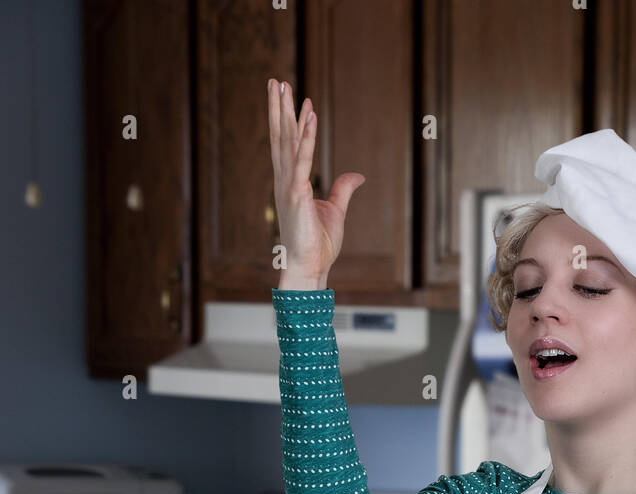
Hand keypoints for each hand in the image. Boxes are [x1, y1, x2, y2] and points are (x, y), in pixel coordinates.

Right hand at [267, 79, 365, 285]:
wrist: (310, 267)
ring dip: (284, 112)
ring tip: (282, 86)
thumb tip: (357, 174)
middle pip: (281, 137)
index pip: (289, 146)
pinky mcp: (295, 194)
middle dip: (279, 108)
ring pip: (285, 141)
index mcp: (290, 184)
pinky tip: (309, 114)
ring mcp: (287, 186)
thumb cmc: (319, 245)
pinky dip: (306, 136)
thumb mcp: (336, 210)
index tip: (298, 98)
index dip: (293, 121)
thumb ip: (343, 189)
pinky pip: (302, 159)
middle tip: (275, 81)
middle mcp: (284, 181)